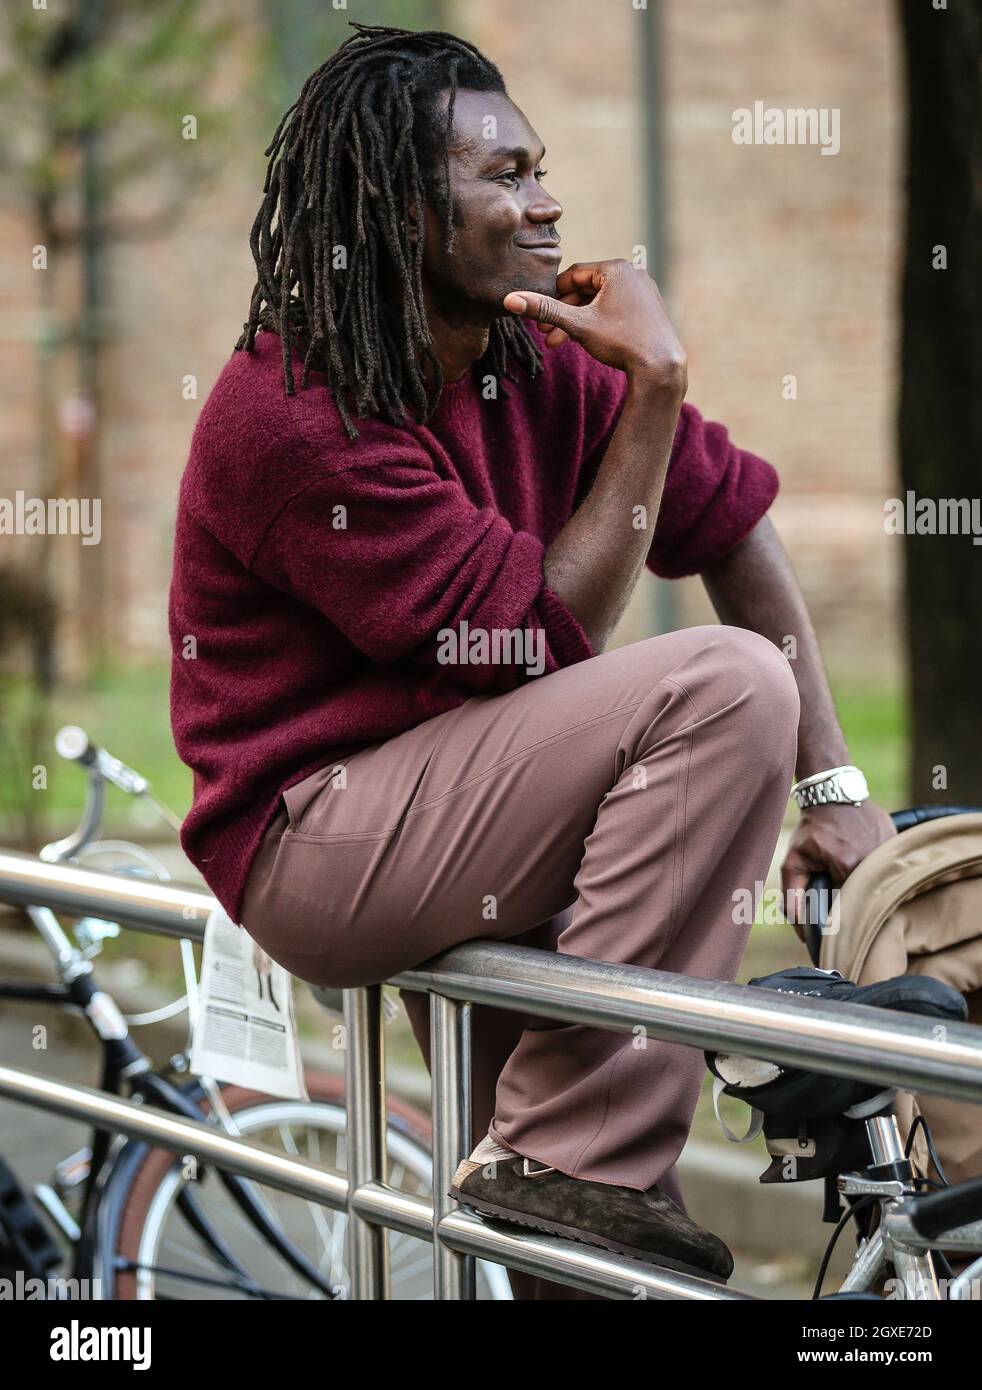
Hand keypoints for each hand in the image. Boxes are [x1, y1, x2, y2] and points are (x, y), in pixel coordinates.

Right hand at [502, 258, 686, 389]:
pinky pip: (616, 308)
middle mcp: (632, 273)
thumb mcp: (577, 324)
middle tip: (545, 333)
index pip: (574, 275)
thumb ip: (544, 310)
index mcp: (616, 268)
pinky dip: (598, 322)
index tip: (539, 315)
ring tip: (560, 343)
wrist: (660, 366)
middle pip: (586, 289)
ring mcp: (643, 290)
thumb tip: (509, 300)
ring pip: (600, 301)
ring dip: (578, 321)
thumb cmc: (621, 342)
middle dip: (563, 313)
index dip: (553, 295)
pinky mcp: (649, 307)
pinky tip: (586, 340)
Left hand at [781, 801, 897, 942]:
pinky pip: (892, 861)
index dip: (842, 910)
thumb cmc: (812, 829)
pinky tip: (868, 855)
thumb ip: (793, 895)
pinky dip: (882, 863)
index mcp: (848, 869)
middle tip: (843, 881)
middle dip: (856, 896)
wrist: (832, 794)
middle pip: (868, 893)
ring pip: (883, 878)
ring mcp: (889, 848)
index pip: (850, 906)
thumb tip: (801, 932)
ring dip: (871, 879)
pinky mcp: (897, 838)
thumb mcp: (794, 860)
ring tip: (854, 866)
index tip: (835, 905)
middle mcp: (873, 861)